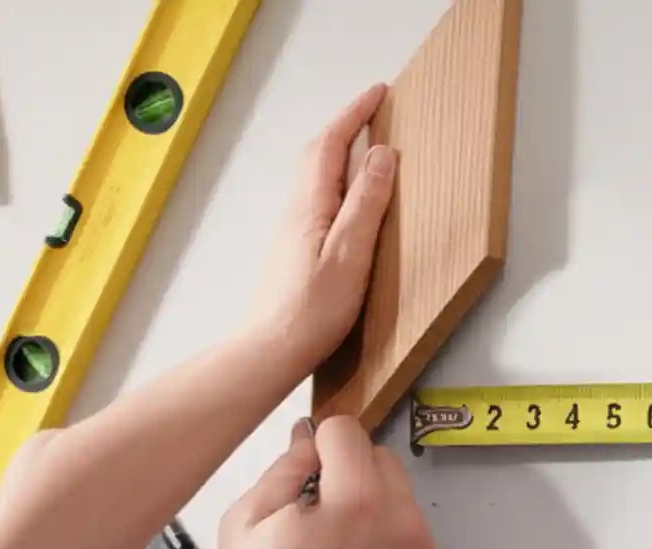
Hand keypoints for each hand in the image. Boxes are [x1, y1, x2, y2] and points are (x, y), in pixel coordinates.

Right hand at [203, 417, 445, 548]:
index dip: (320, 441)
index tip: (308, 461)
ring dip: (373, 512)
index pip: (348, 431)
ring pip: (402, 503)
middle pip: (382, 461)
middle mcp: (402, 525)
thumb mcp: (244, 526)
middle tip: (314, 515)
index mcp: (354, 502)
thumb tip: (308, 439)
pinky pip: (415, 544)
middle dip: (349, 474)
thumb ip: (284, 468)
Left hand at [254, 83, 396, 370]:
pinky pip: (318, 198)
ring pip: (316, 176)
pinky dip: (337, 181)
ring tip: (367, 146)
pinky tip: (349, 198)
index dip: (355, 114)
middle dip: (346, 126)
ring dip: (340, 152)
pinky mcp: (296, 250)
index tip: (379, 94)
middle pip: (319, 154)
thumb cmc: (311, 312)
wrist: (269, 351)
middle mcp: (297, 211)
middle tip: (374, 110)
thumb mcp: (350, 254)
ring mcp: (293, 231)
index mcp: (310, 205)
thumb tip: (382, 155)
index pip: (332, 143)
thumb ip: (366, 203)